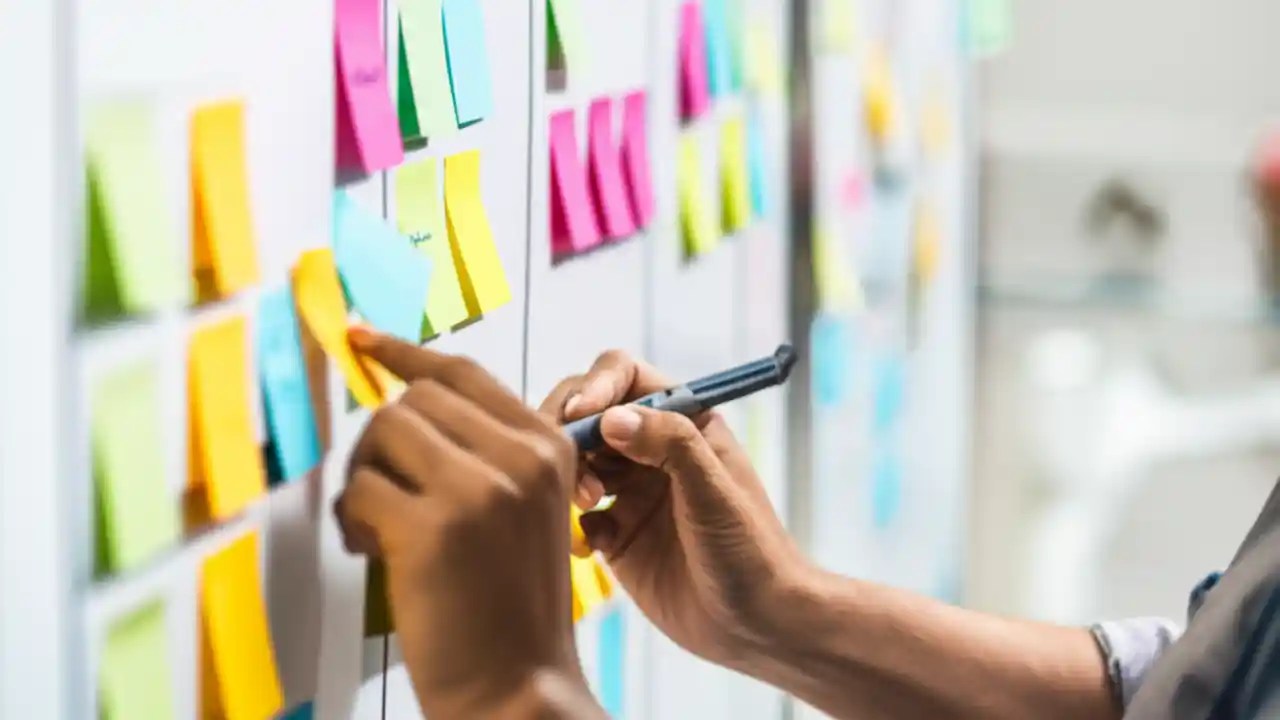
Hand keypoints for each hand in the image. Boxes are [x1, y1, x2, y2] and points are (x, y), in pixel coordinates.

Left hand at [335, 329, 600, 718]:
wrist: (519, 688)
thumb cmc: (510, 606)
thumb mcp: (524, 511)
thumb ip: (487, 453)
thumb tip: (408, 405)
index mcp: (548, 447)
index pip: (463, 372)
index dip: (404, 352)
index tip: (361, 334)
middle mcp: (521, 458)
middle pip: (417, 398)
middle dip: (383, 442)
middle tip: (383, 492)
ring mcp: (480, 490)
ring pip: (385, 430)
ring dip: (366, 476)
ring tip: (380, 526)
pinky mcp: (434, 529)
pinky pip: (360, 489)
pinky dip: (352, 519)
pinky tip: (377, 550)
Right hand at [541, 351, 807, 667]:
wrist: (756, 626)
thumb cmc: (751, 551)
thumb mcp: (715, 490)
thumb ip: (670, 444)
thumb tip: (612, 418)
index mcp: (684, 422)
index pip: (625, 376)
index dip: (596, 386)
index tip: (582, 415)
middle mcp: (653, 450)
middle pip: (588, 414)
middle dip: (570, 431)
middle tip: (568, 462)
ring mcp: (631, 492)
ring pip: (576, 461)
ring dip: (569, 475)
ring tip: (589, 503)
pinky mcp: (617, 536)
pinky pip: (576, 516)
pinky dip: (571, 524)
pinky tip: (590, 547)